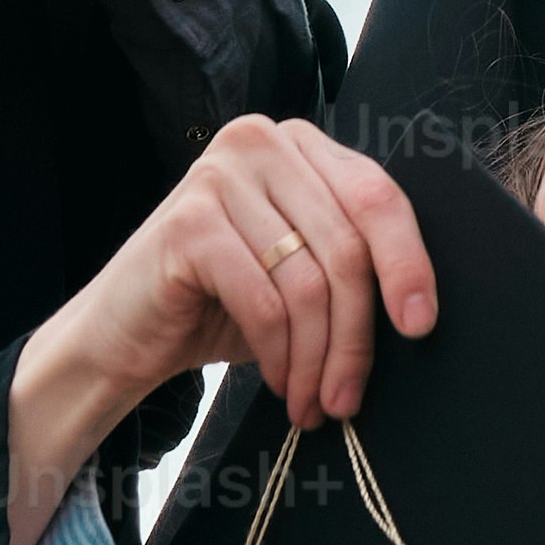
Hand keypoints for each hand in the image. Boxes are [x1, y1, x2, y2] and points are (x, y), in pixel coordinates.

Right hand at [1, 119, 435, 544]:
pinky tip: (281, 385)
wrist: (122, 332)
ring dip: (319, 359)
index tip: (419, 326)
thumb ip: (349, 260)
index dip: (408, 264)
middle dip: (356, 337)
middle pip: (347, 247)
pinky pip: (264, 302)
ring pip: (308, 283)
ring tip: (315, 403)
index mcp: (299, 144)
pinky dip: (280, 356)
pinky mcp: (188, 222)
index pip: (378, 196)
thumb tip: (421, 310)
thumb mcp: (298, 270)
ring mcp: (219, 175)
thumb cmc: (220, 303)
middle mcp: (261, 142)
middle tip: (350, 398)